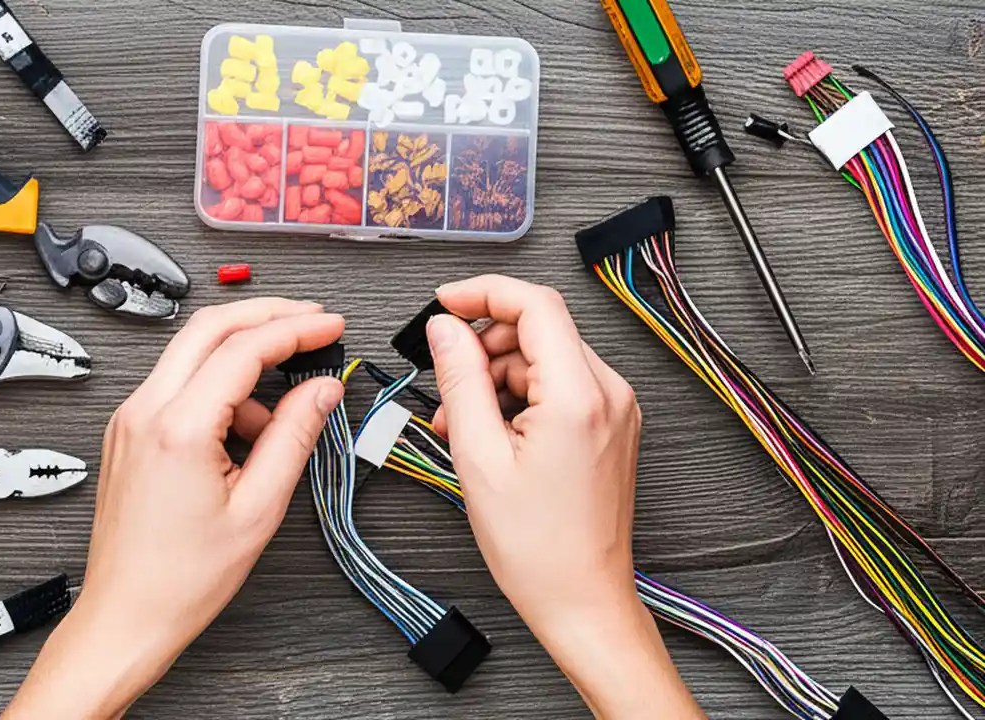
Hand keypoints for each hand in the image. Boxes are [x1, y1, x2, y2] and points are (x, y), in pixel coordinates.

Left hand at [6, 298, 344, 719]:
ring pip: (193, 354)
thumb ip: (294, 437)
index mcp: (177, 428)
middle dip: (266, 316)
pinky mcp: (128, 433)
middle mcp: (144, 411)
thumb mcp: (258, 508)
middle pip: (209, 326)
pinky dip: (219, 392)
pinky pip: (179, 386)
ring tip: (279, 420)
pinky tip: (245, 435)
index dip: (296, 329)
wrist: (126, 616)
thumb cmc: (180, 579)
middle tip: (311, 323)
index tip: (330, 326)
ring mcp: (130, 420)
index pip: (244, 347)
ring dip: (243, 362)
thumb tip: (321, 390)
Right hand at [427, 275, 700, 718]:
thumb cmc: (538, 548)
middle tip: (445, 377)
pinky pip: (558, 387)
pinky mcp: (610, 427)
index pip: (535, 304)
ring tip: (461, 422)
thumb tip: (445, 329)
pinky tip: (490, 432)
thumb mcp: (478, 457)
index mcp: (579, 396)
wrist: (583, 600)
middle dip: (484, 344)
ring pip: (544, 358)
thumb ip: (460, 380)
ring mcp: (614, 410)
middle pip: (539, 329)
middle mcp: (608, 394)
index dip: (483, 293)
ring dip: (496, 375)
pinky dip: (519, 397)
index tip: (444, 302)